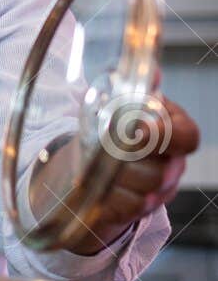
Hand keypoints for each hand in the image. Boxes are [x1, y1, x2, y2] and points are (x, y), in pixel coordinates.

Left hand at [69, 96, 198, 253]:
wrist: (93, 158)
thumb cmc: (114, 126)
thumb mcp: (123, 102)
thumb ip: (138, 87)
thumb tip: (154, 71)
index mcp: (176, 131)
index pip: (187, 137)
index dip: (166, 136)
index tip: (139, 131)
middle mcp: (174, 162)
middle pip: (163, 169)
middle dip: (131, 159)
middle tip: (107, 148)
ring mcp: (161, 189)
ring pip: (147, 189)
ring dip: (118, 177)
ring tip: (101, 166)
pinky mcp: (142, 209)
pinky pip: (131, 208)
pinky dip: (111, 196)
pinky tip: (101, 184)